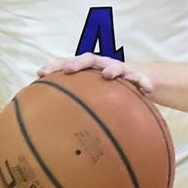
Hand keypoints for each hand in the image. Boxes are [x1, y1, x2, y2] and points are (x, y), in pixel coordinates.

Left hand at [36, 54, 154, 96]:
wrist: (138, 78)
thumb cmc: (108, 90)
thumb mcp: (91, 96)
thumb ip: (74, 104)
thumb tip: (50, 128)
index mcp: (87, 69)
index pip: (67, 63)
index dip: (54, 66)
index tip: (40, 74)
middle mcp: (101, 65)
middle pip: (88, 59)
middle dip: (77, 63)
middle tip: (68, 70)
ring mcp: (119, 69)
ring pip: (115, 66)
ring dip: (112, 69)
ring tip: (109, 75)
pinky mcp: (137, 75)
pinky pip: (141, 79)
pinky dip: (144, 82)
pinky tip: (147, 90)